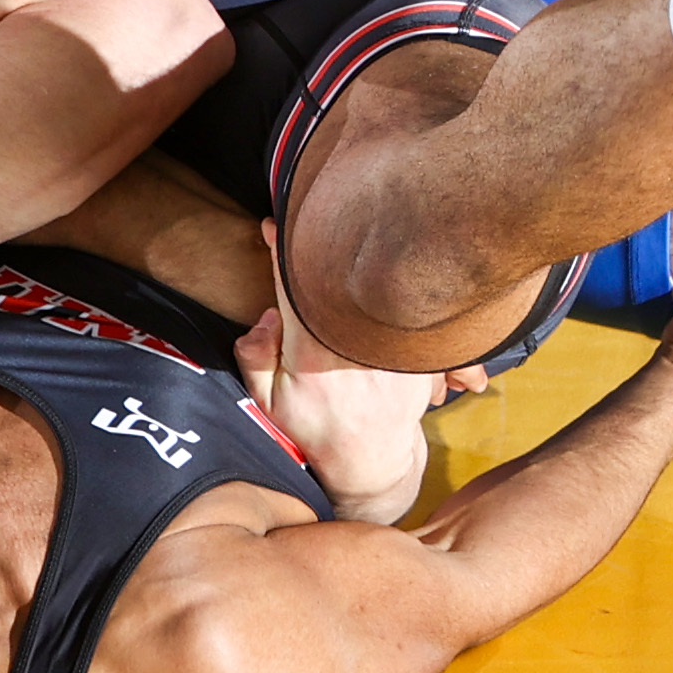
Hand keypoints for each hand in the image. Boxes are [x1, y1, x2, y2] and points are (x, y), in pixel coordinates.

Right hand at [235, 224, 440, 524]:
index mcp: (314, 347)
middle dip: (321, 240)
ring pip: (377, 283)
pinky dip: (393, 287)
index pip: (294, 283)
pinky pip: (405, 306)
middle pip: (340, 273)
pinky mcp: (418, 349)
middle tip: (307, 213)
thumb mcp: (267, 402)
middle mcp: (357, 340)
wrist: (370, 460)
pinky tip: (381, 272)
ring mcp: (391, 344)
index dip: (282, 247)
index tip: (273, 224)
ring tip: (345, 232)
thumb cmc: (314, 428)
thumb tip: (267, 316)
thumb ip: (255, 356)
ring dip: (361, 259)